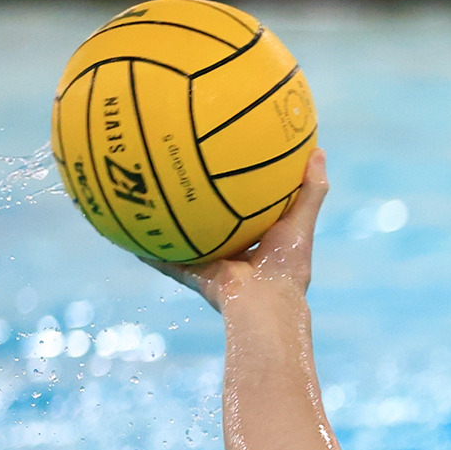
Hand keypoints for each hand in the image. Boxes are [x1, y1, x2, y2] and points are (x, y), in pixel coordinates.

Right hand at [143, 149, 328, 311]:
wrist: (264, 299)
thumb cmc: (286, 261)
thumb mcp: (301, 219)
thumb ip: (310, 189)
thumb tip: (318, 150)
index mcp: (260, 241)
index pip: (248, 212)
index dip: (240, 193)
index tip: (227, 169)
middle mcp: (236, 254)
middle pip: (215, 226)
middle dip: (203, 209)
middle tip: (184, 180)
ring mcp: (214, 265)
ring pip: (188, 243)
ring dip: (171, 228)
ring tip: (150, 205)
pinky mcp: (195, 275)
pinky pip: (168, 262)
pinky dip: (152, 252)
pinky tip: (132, 237)